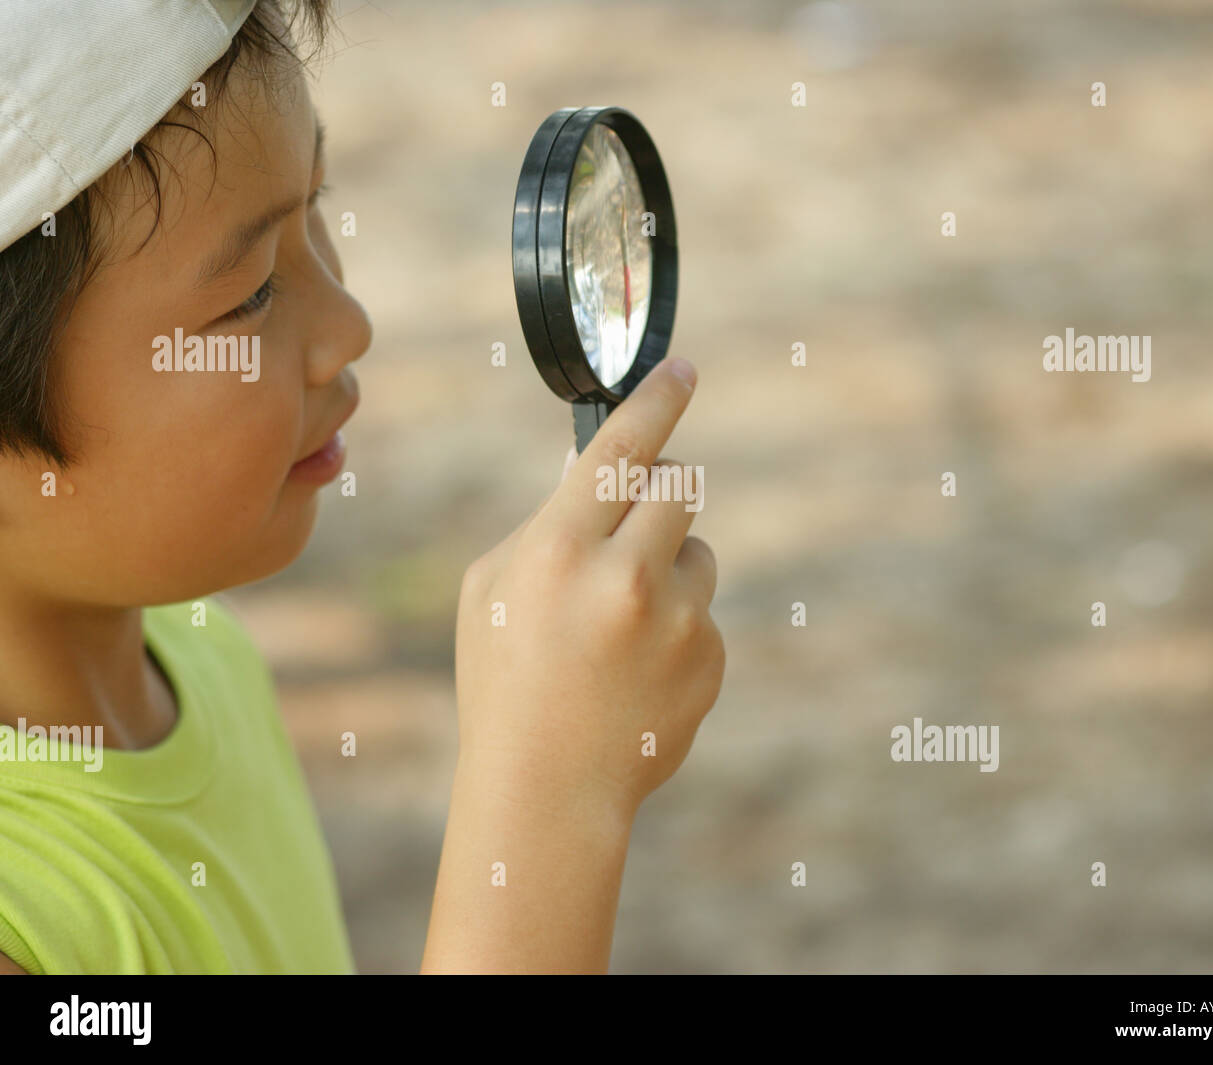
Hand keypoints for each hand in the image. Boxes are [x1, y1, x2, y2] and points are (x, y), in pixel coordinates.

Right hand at [453, 357, 724, 823]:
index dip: (659, 399)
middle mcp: (627, 578)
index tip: (685, 369)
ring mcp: (678, 622)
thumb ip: (550, 523)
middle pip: (682, 485)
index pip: (624, 447)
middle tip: (638, 523)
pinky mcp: (711, 659)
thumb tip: (605, 476)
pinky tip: (636, 671)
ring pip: (698, 553)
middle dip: (664, 493)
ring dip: (669, 571)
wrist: (547, 788)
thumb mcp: (494, 585)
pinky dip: (678, 627)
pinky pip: (704, 612)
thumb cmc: (504, 678)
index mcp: (559, 549)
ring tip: (619, 630)